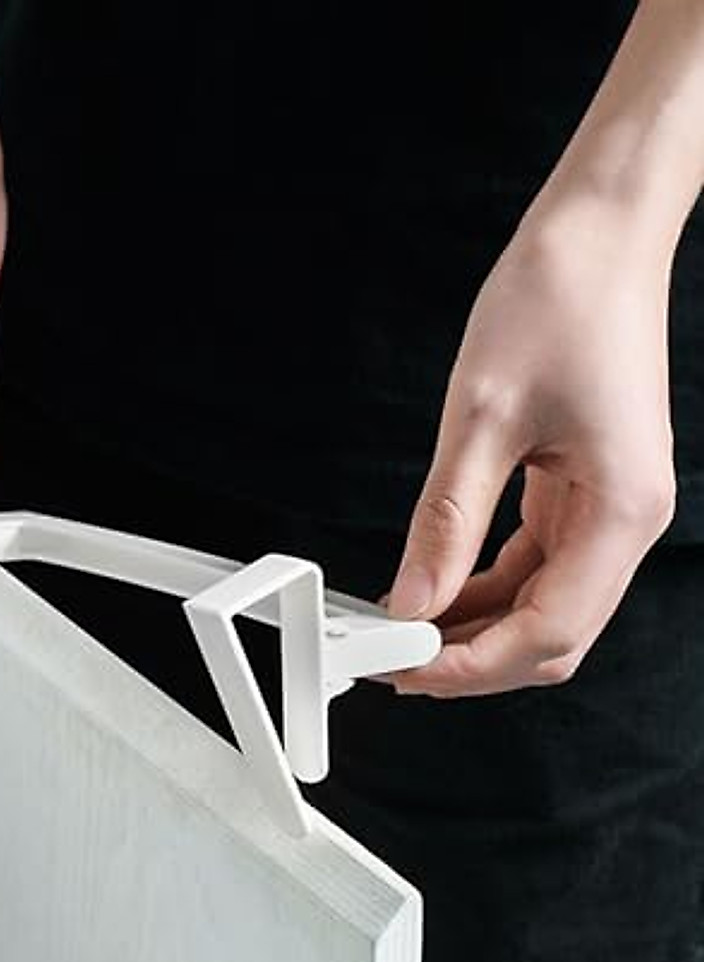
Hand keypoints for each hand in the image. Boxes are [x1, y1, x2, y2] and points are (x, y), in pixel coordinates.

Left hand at [383, 197, 676, 696]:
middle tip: (393, 659)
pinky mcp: (583, 493)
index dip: (472, 666)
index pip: (548, 633)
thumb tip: (411, 601)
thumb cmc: (556, 301)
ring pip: (541, 606)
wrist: (598, 235)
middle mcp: (626, 522)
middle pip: (551, 636)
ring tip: (400, 627)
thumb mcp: (481, 416)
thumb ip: (445, 521)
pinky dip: (483, 587)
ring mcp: (608, 509)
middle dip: (473, 659)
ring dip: (473, 626)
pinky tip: (434, 586)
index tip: (403, 668)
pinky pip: (533, 566)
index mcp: (622, 512)